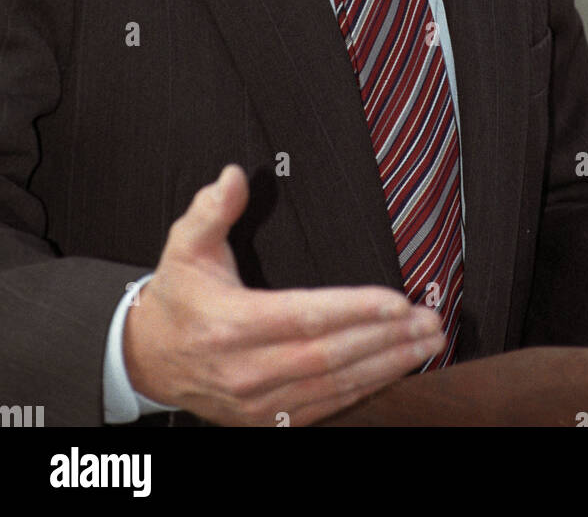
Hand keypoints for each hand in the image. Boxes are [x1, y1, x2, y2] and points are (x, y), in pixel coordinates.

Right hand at [123, 165, 444, 425]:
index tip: (397, 300)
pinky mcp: (266, 419)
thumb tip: (235, 176)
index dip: (355, 309)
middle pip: (330, 356)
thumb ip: (211, 209)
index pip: (305, 317)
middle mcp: (247, 369)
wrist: (148, 358)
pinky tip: (393, 370)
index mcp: (232, 324)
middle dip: (387, 339)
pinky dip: (363, 390)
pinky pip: (323, 407)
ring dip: (386, 365)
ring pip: (334, 385)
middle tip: (430, 321)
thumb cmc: (178, 298)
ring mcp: (258, 401)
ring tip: (426, 343)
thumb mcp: (184, 245)